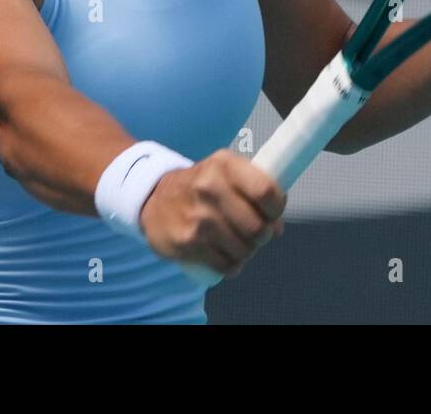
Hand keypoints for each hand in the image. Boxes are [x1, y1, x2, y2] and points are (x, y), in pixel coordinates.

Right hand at [139, 149, 285, 277]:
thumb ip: (255, 190)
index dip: (276, 208)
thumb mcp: (225, 172)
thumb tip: (278, 226)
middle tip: (256, 233)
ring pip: (244, 250)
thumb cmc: (200, 185)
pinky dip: (232, 265)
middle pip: (258, 227)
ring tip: (239, 243)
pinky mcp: (187, 243)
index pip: (265, 191)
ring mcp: (198, 217)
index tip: (272, 213)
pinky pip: (226, 265)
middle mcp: (210, 188)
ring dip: (247, 252)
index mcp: (224, 165)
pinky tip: (227, 256)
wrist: (152, 198)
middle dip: (263, 235)